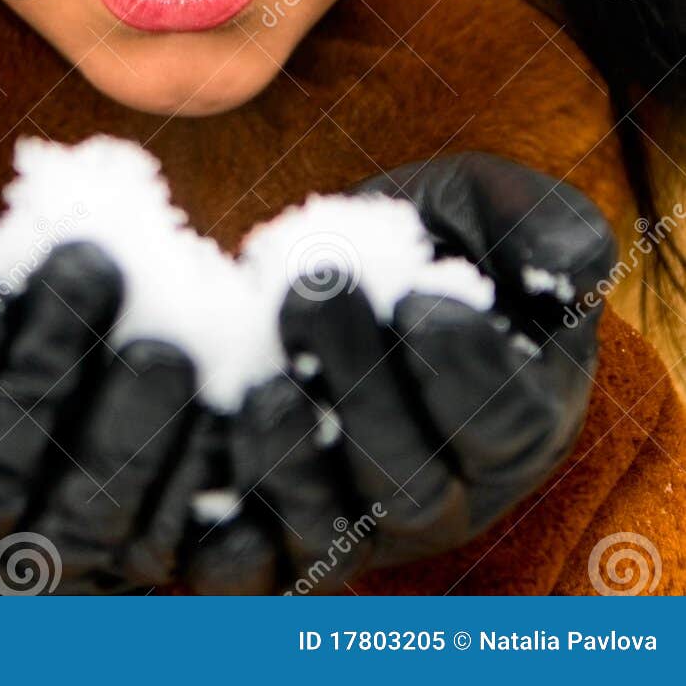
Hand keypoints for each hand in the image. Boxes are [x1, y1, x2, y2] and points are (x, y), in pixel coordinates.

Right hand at [0, 240, 201, 593]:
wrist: (23, 366)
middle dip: (42, 372)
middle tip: (94, 264)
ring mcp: (50, 569)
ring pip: (91, 528)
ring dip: (135, 437)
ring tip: (170, 345)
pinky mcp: (146, 570)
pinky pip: (185, 552)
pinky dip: (218, 487)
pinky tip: (253, 409)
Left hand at [192, 152, 616, 590]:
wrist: (355, 254)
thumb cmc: (442, 228)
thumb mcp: (501, 207)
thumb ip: (543, 230)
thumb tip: (564, 270)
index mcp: (521, 420)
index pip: (503, 423)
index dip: (462, 371)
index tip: (417, 296)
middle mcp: (448, 492)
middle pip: (410, 484)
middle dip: (361, 386)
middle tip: (314, 286)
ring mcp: (361, 522)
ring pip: (330, 528)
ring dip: (288, 455)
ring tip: (258, 372)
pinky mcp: (277, 529)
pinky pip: (249, 557)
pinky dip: (220, 519)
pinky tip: (199, 443)